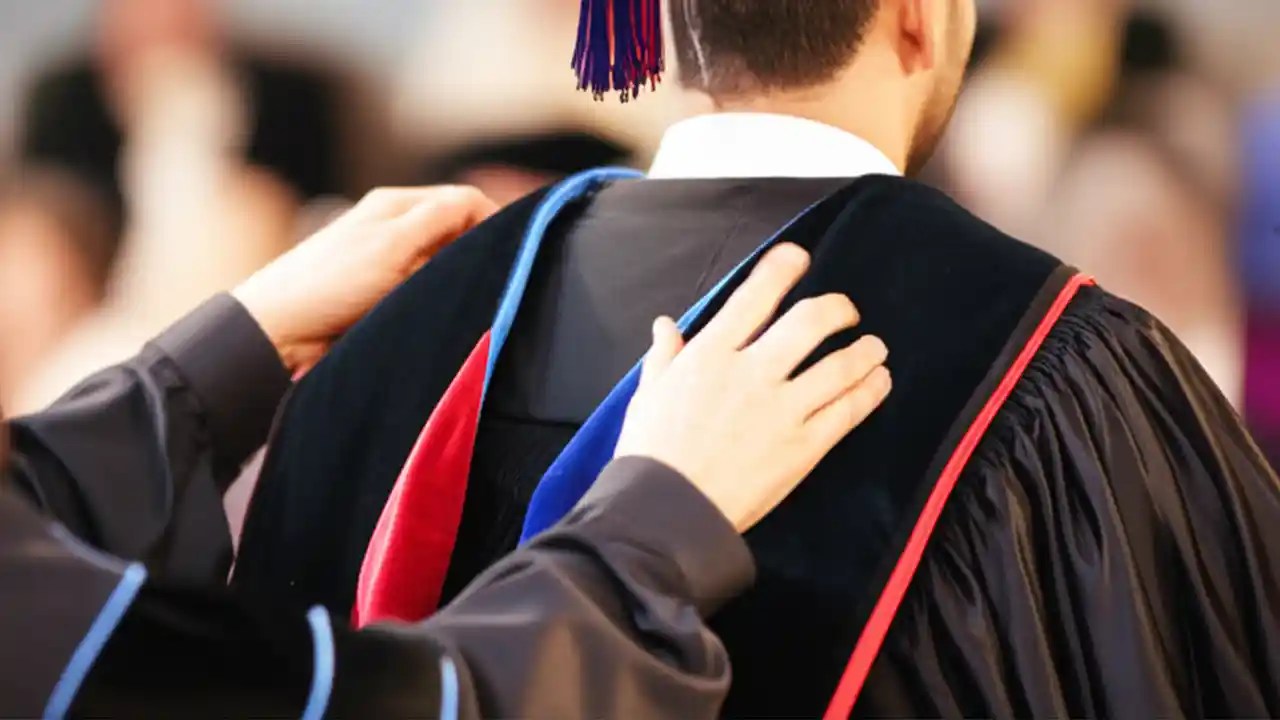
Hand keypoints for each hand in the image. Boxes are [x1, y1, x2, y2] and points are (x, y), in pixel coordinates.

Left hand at [233, 186, 497, 371]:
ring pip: (445, 265)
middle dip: (477, 254)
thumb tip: (482, 203)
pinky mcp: (385, 296)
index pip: (465, 201)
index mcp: (396, 205)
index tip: (513, 254)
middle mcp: (395, 229)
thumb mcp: (392, 243)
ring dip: (456, 281)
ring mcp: (390, 264)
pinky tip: (437, 315)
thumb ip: (439, 219)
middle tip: (489, 283)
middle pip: (458, 232)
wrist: (278, 334)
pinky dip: (438, 301)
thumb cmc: (329, 284)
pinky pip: (427, 292)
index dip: (493, 222)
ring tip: (459, 302)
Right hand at [614, 243, 891, 532]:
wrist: (666, 512)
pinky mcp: (803, 447)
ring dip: (865, 351)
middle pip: (810, 322)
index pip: (755, 295)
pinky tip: (879, 383)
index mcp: (710, 354)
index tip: (799, 258)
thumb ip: (665, 356)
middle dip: (837, 308)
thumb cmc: (650, 452)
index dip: (783, 267)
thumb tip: (666, 326)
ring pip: (840, 366)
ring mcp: (782, 410)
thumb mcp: (649, 394)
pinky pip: (847, 411)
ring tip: (876, 347)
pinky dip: (869, 392)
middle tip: (847, 311)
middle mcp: (751, 373)